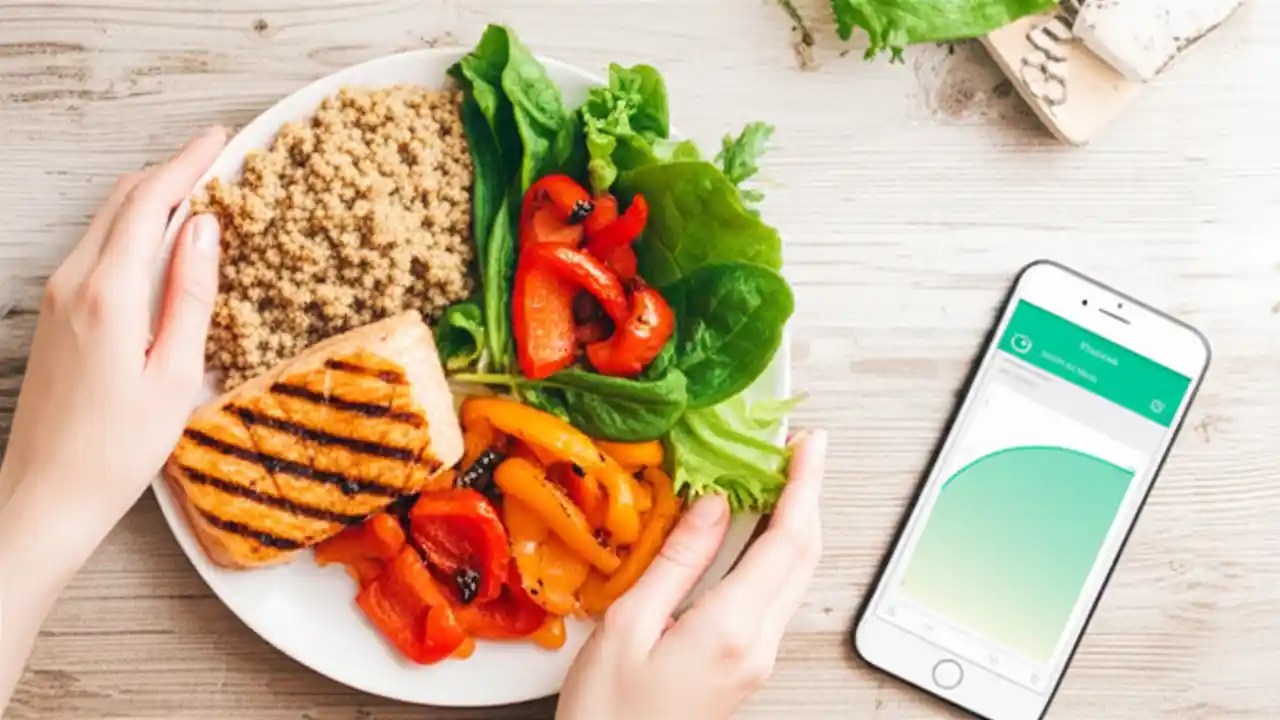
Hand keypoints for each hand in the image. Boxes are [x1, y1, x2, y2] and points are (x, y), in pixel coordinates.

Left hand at [0, 126, 225, 555]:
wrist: (48, 493)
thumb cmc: (118, 447)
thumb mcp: (175, 371)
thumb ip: (190, 292)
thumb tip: (204, 228)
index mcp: (109, 294)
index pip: (151, 203)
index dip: (188, 163)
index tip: (221, 139)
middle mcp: (73, 283)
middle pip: (123, 201)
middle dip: (170, 170)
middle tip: (216, 158)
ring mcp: (57, 296)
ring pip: (106, 221)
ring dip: (151, 197)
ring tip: (198, 192)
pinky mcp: (54, 313)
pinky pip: (96, 249)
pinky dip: (132, 228)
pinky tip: (161, 242)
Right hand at [557, 430, 826, 719]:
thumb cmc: (609, 715)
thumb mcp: (628, 625)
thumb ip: (677, 560)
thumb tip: (711, 506)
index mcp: (731, 629)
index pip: (787, 541)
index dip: (802, 484)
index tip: (806, 443)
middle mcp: (758, 645)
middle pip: (804, 556)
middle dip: (807, 495)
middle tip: (797, 450)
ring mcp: (758, 658)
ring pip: (794, 576)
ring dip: (794, 522)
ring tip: (777, 479)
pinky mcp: (747, 664)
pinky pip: (775, 595)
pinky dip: (775, 553)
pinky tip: (756, 534)